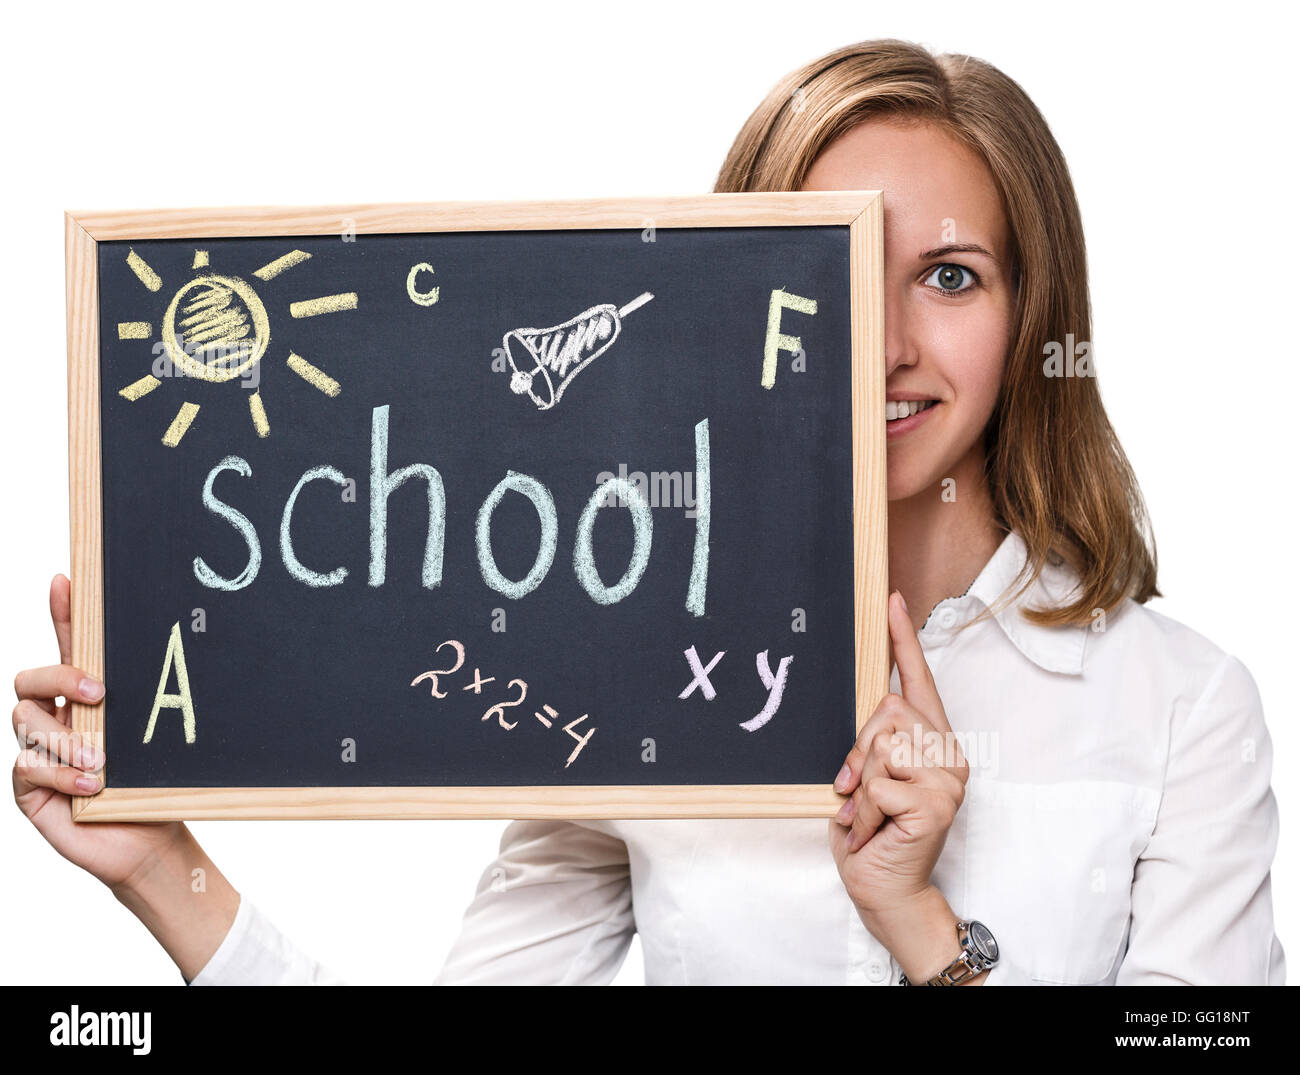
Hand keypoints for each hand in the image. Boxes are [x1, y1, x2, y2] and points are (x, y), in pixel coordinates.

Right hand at [12, 574, 186, 891]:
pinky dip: (63, 775)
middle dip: (60, 676)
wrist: (151, 840)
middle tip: (98, 694)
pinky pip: (28, 766)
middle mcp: (57, 718)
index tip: (64, 580)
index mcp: (86, 698)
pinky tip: (92, 789)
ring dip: (69, 740)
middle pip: (30, 678)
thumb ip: (144, 703)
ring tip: (103, 763)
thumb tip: (173, 654)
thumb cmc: (153, 786)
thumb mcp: (151, 739)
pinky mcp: (29, 787)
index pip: (68, 646)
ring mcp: (39, 751)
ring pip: (26, 723)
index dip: (62, 613)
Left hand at [828, 590, 972, 981]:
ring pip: (881, 745)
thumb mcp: (867, 778)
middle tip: (852, 790)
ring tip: (866, 816)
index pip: (918, 681)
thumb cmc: (872, 833)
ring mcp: (947, 778)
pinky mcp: (936, 803)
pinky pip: (878, 783)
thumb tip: (864, 715)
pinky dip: (861, 810)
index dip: (904, 640)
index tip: (893, 601)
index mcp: (931, 742)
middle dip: (858, 749)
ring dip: (858, 786)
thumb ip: (873, 743)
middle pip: (887, 710)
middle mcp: (948, 754)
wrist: (884, 890)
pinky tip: (873, 830)